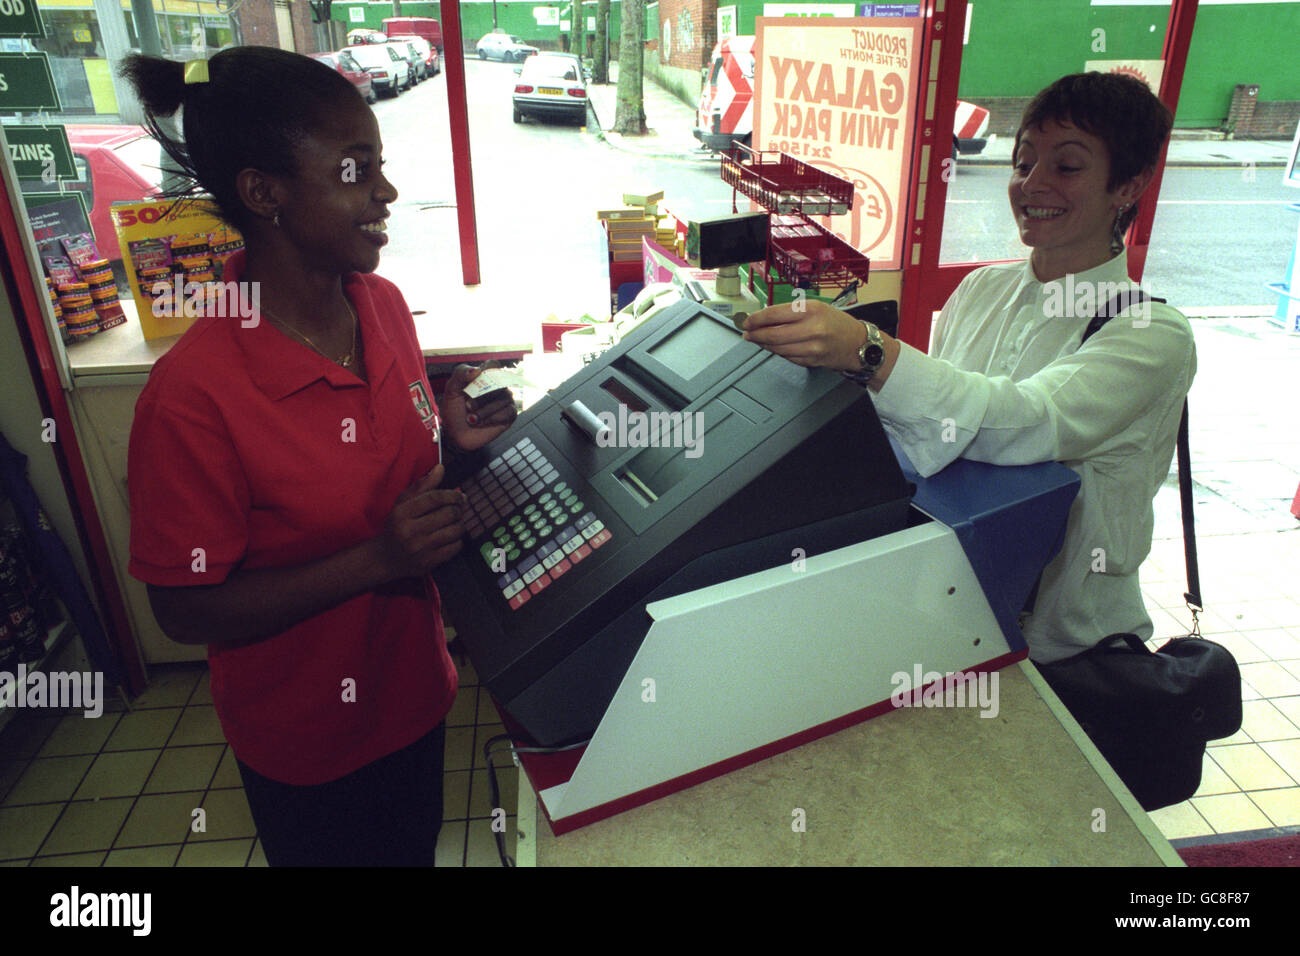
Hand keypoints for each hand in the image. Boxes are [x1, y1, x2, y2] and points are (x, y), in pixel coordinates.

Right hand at [373, 464, 466, 580]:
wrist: (385, 557)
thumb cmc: (397, 525)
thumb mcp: (403, 502)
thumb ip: (423, 485)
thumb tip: (440, 468)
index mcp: (403, 513)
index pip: (435, 498)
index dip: (452, 495)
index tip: (460, 496)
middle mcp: (410, 530)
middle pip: (448, 514)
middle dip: (458, 509)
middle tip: (459, 509)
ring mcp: (420, 548)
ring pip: (454, 531)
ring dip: (461, 524)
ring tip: (457, 522)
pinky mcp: (429, 562)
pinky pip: (455, 548)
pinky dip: (458, 540)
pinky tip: (452, 537)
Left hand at [440, 363, 518, 452]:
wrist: (455, 434)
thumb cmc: (454, 411)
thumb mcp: (451, 390)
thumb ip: (460, 374)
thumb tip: (477, 370)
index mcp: (483, 377)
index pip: (492, 365)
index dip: (486, 372)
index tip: (473, 383)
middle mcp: (496, 387)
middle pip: (498, 383)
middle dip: (481, 398)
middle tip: (468, 407)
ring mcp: (504, 400)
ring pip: (503, 399)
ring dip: (484, 411)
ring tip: (471, 419)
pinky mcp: (509, 415)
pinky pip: (508, 411)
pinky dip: (493, 418)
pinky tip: (483, 423)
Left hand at [743, 299, 866, 371]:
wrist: (858, 343)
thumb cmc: (836, 323)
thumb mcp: (815, 307)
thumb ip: (790, 312)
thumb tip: (763, 318)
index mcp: (811, 310)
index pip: (774, 314)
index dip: (756, 319)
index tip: (747, 321)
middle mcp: (812, 328)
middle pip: (772, 334)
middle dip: (756, 335)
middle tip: (748, 333)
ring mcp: (812, 348)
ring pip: (778, 348)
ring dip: (765, 345)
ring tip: (758, 340)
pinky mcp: (812, 361)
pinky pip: (788, 357)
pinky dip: (779, 352)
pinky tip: (776, 347)